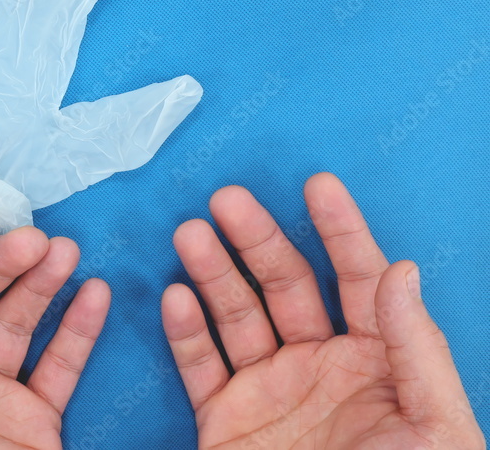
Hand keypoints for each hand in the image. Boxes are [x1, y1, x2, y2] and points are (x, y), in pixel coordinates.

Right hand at [162, 172, 485, 448]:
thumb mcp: (435, 428)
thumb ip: (417, 349)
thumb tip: (401, 270)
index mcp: (378, 363)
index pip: (359, 280)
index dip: (341, 230)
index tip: (318, 185)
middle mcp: (320, 366)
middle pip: (285, 286)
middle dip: (257, 239)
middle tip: (228, 200)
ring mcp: (269, 390)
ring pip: (236, 315)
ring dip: (213, 272)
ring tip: (190, 235)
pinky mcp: (225, 420)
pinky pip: (200, 366)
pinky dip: (185, 331)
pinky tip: (176, 297)